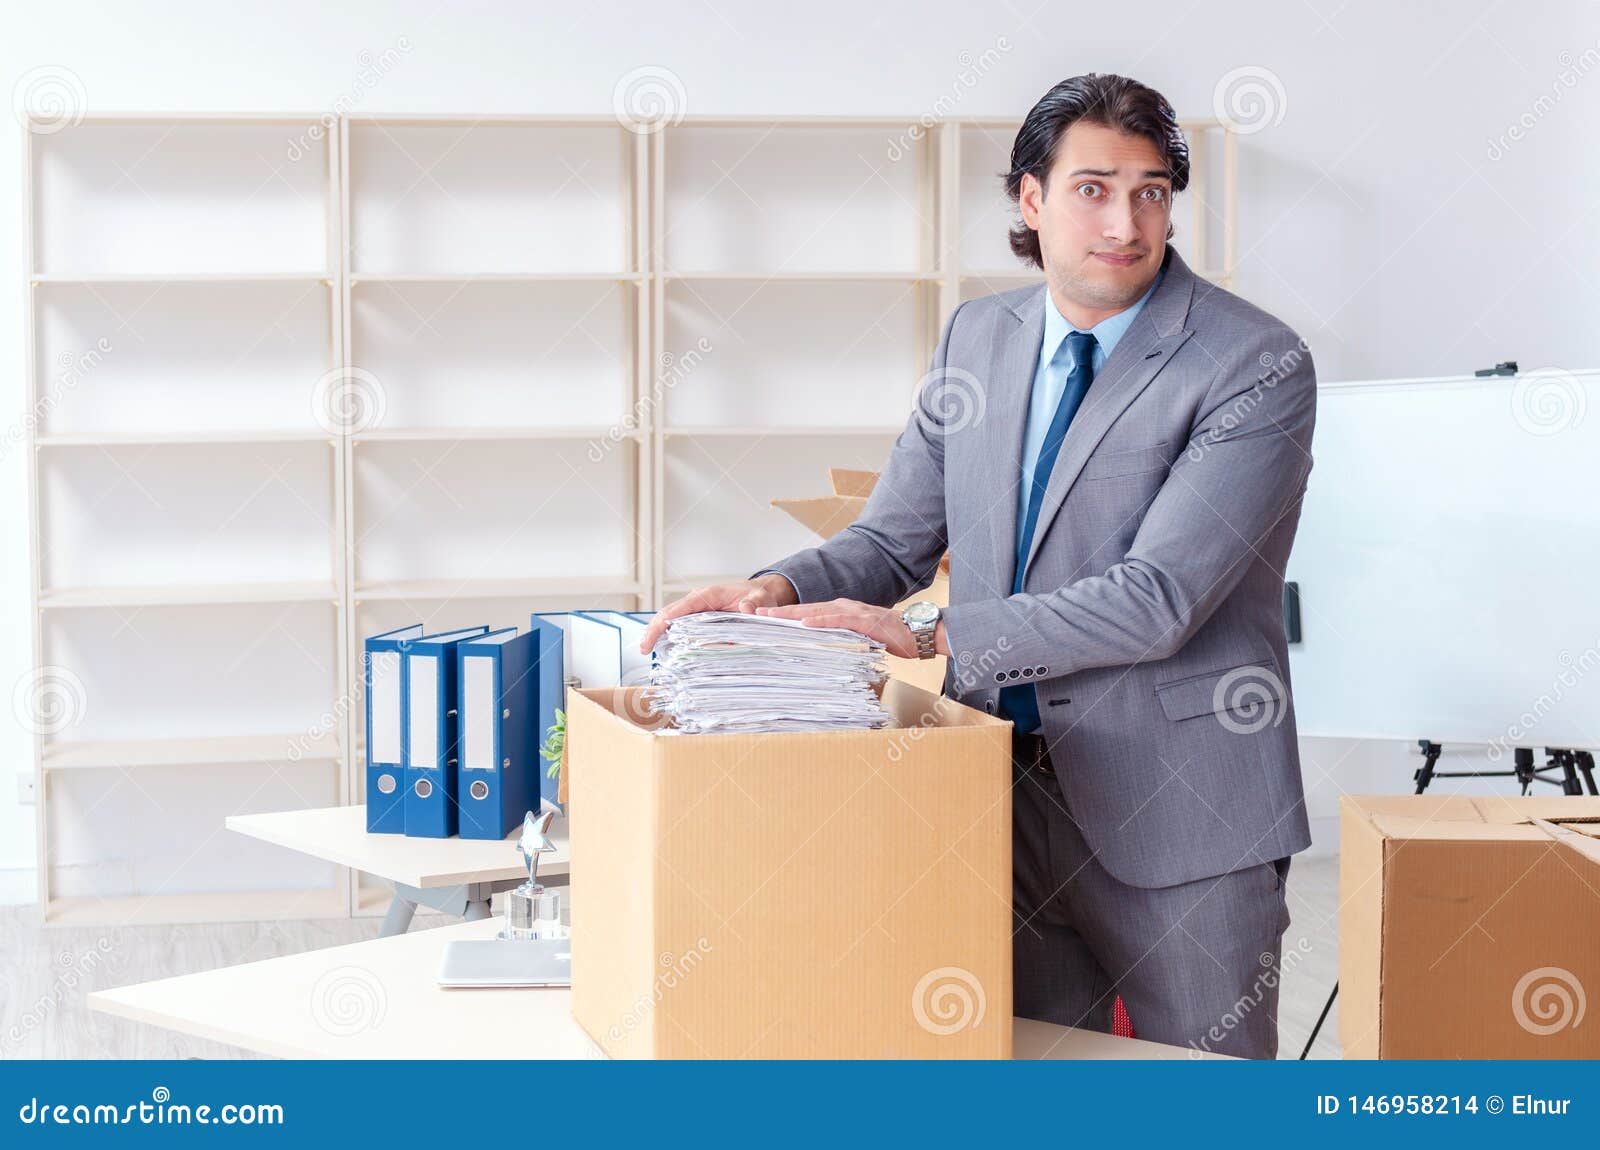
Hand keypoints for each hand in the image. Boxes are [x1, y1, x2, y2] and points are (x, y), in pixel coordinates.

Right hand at [639, 573, 798, 652]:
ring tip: (647, 651)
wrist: (761, 594)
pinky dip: (668, 635)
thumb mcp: (761, 599)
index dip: (663, 622)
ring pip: (671, 620)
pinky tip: (661, 648)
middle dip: (653, 629)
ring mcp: (697, 610)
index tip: (652, 636)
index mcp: (708, 595)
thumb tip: (747, 609)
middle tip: (644, 649)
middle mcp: (698, 601)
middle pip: (668, 613)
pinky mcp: (699, 618)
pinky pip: (679, 625)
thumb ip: (755, 604)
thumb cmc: (759, 595)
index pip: (680, 608)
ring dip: (657, 633)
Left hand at [755, 598, 946, 660]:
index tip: (761, 621)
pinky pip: (837, 620)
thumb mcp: (861, 641)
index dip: (784, 617)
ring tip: (770, 618)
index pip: (807, 614)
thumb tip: (822, 656)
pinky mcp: (864, 620)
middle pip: (805, 610)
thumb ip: (842, 643)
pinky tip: (804, 624)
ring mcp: (853, 612)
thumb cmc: (892, 639)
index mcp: (841, 613)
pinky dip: (819, 622)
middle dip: (779, 613)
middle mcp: (843, 608)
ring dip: (792, 615)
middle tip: (754, 615)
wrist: (919, 633)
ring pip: (816, 612)